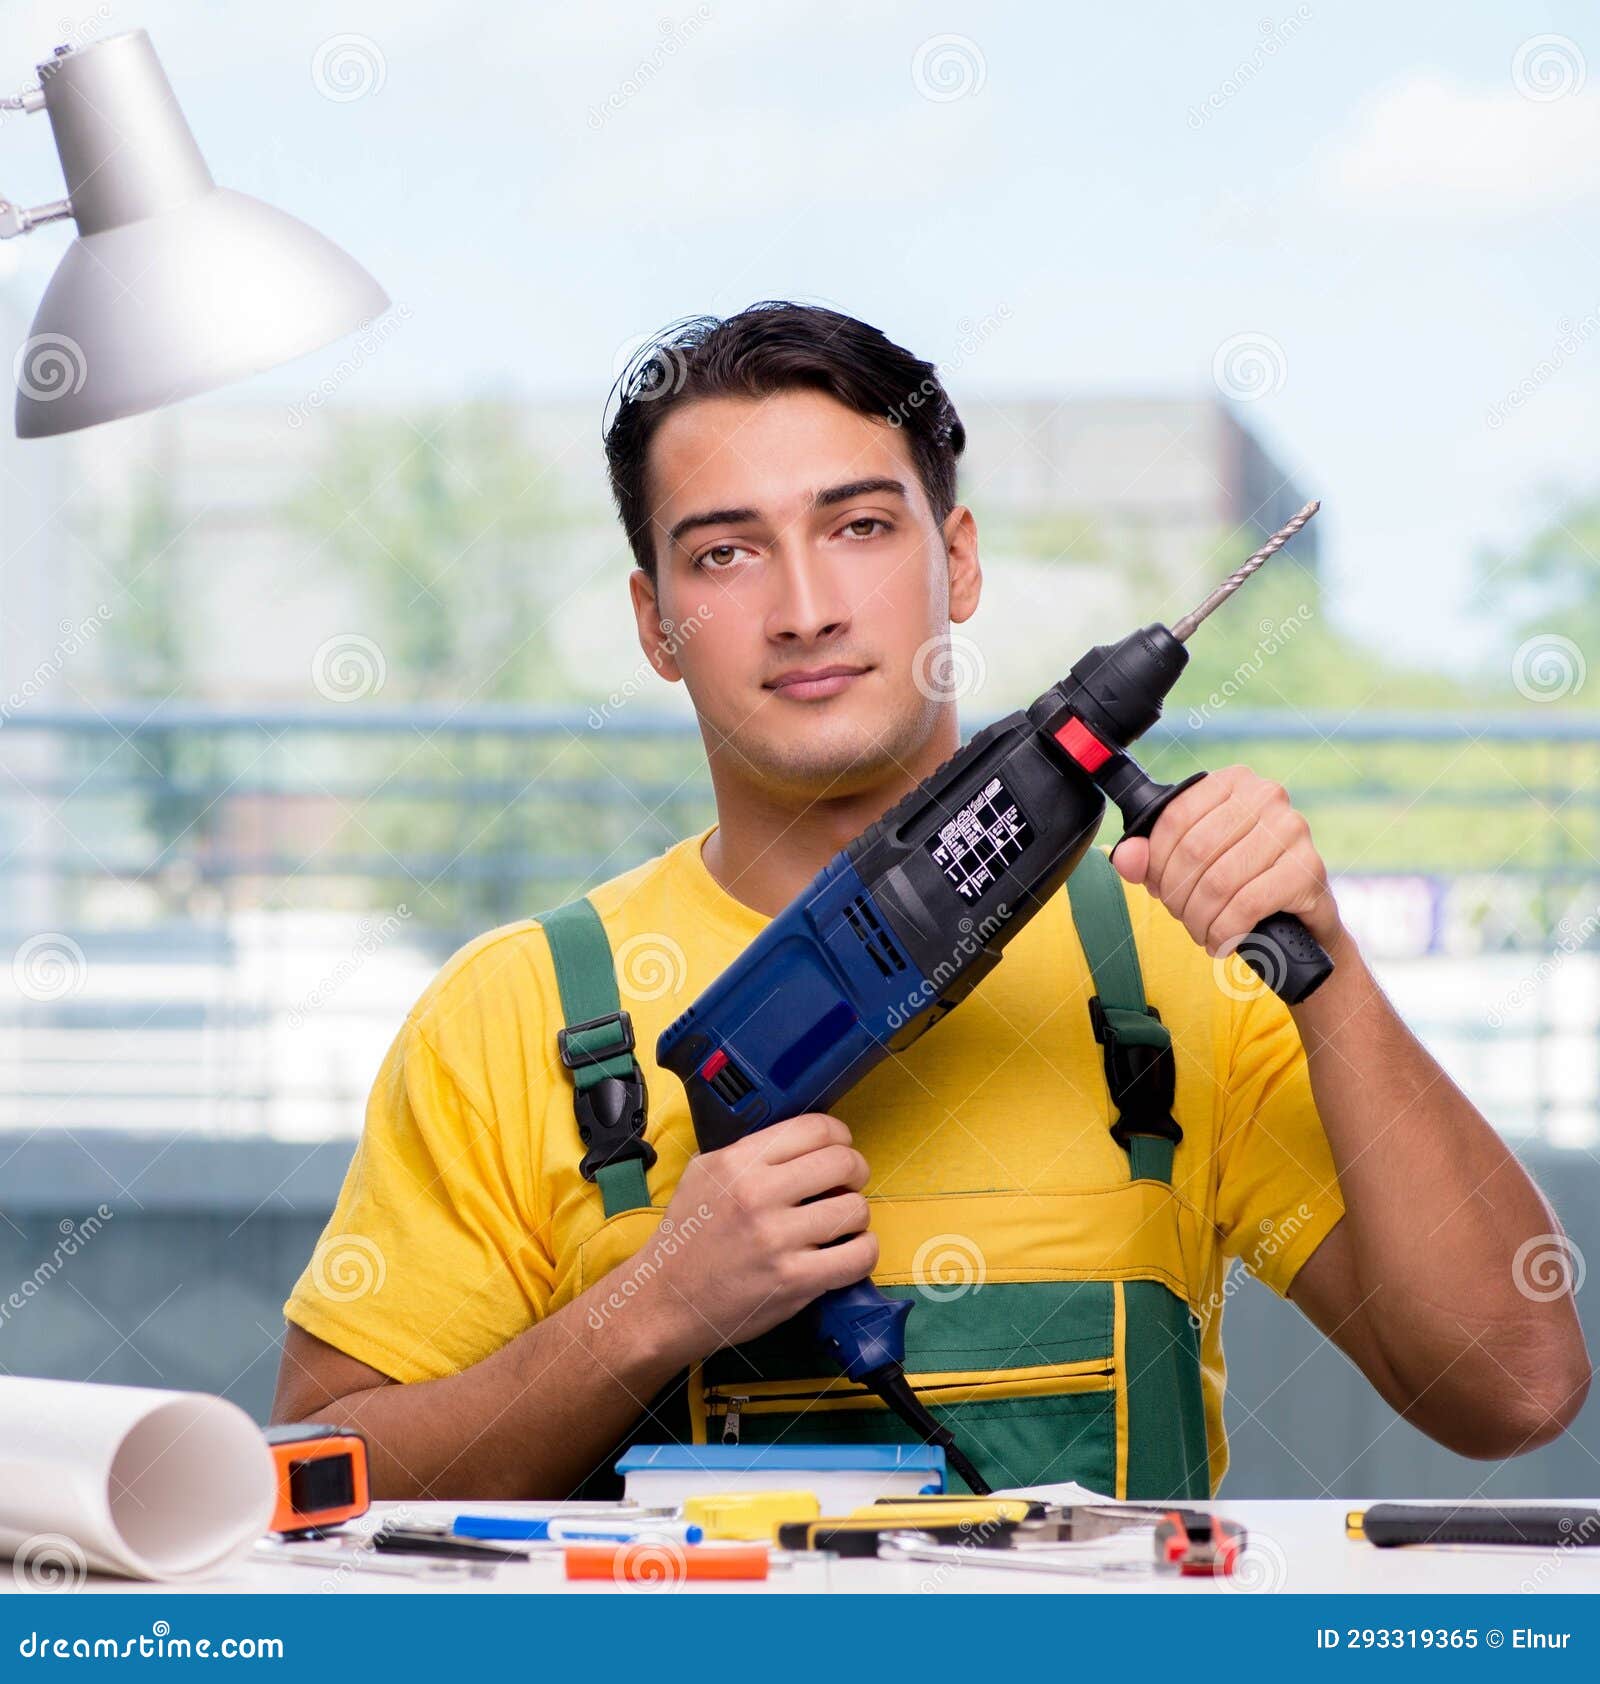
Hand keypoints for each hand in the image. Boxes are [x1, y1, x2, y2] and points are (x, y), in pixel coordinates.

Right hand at [642, 1113, 876, 1362]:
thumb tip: (800, 1141)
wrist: (665, 1301)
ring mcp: (776, 1239)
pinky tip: (848, 1251)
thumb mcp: (703, 1174)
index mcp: (738, 1163)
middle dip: (856, 1171)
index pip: (815, 1128)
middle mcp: (758, 1195)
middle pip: (843, 1163)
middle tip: (849, 1183)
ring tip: (841, 1223)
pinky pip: (858, 1256)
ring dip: (856, 1214)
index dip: (839, 1135)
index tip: (840, 1147)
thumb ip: (749, 1152)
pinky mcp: (792, 1280)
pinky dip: (863, 1251)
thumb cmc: (686, 1239)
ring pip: (855, 1209)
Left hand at [1109, 764, 1342, 956]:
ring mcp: (1291, 829)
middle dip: (1178, 894)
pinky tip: (1223, 941)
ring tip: (1202, 933)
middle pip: (1194, 850)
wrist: (1303, 919)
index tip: (1158, 888)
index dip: (1156, 861)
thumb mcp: (1190, 865)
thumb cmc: (1243, 881)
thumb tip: (1123, 856)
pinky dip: (1226, 931)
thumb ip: (1150, 858)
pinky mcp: (1307, 868)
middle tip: (1182, 916)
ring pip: (1218, 881)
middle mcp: (1266, 796)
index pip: (1175, 816)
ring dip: (1200, 919)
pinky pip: (1247, 905)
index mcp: (1232, 782)